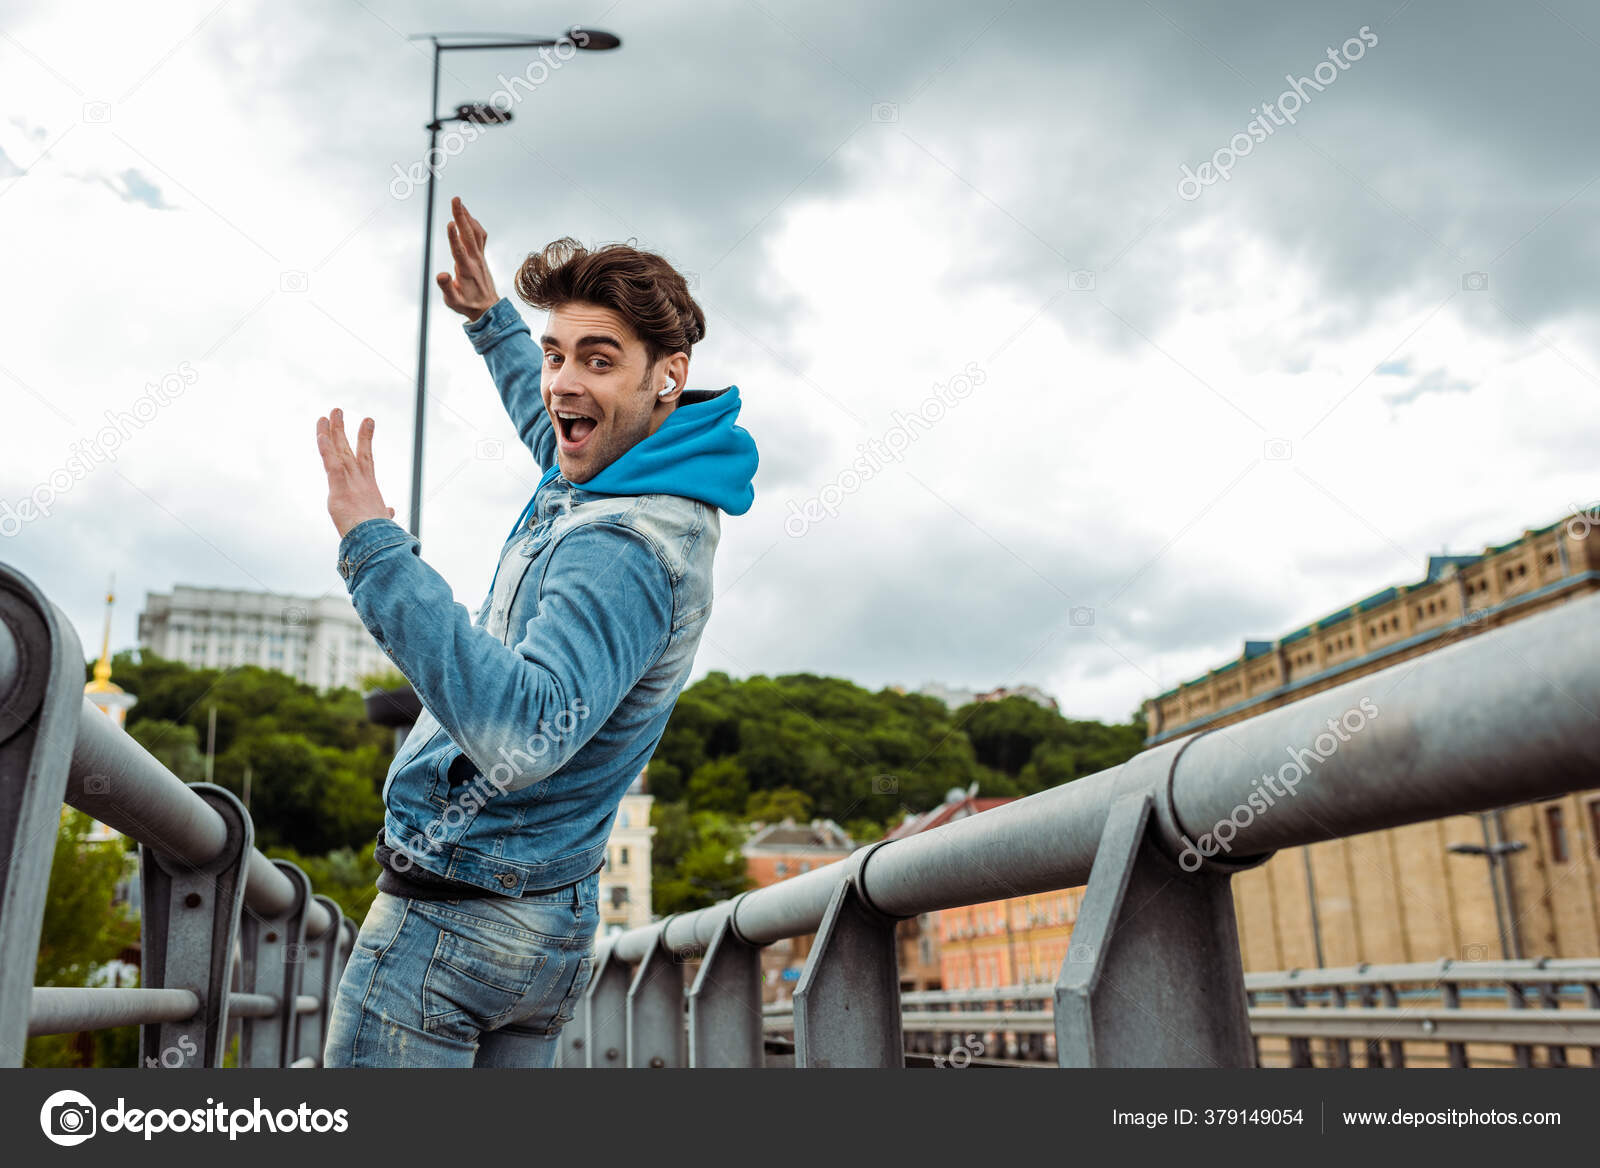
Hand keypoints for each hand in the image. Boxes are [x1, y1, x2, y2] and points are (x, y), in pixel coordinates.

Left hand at [316, 408, 396, 538]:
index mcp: (369, 486)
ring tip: (330, 413)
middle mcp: (360, 480)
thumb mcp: (382, 520)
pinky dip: (325, 450)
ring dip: (333, 431)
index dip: (365, 438)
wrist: (378, 545)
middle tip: (337, 410)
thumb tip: (390, 511)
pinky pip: (331, 466)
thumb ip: (384, 512)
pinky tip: (321, 434)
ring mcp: (350, 484)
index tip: (367, 421)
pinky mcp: (339, 491)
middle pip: (349, 448)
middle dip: (342, 428)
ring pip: (339, 451)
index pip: (366, 456)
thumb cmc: (382, 536)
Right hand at [437, 196, 498, 320]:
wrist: (488, 308)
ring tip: (459, 203)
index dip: (454, 237)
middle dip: (461, 216)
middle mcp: (475, 261)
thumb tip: (441, 275)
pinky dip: (474, 224)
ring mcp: (480, 257)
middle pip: (468, 235)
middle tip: (455, 199)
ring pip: (476, 232)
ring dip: (467, 217)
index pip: (459, 251)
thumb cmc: (467, 305)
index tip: (450, 223)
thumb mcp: (453, 301)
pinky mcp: (482, 256)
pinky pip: (481, 236)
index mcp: (466, 271)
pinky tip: (468, 217)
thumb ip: (446, 288)